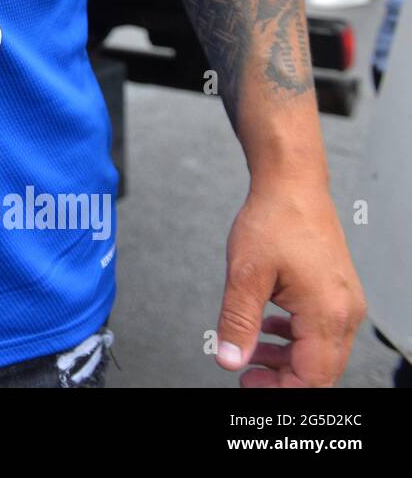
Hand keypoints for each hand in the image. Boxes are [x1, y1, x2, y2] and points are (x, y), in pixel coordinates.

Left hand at [215, 183, 365, 386]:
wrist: (293, 184)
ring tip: (251, 352)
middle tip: (246, 375)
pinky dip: (294, 338)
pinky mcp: (337, 291)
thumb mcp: (245, 275)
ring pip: (321, 351)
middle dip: (283, 379)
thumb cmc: (273, 220)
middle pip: (321, 370)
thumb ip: (238, 322)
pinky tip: (267, 328)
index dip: (280, 390)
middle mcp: (345, 312)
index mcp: (327, 313)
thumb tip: (229, 360)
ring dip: (287, 359)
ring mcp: (345, 302)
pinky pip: (321, 330)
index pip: (312, 377)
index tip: (246, 384)